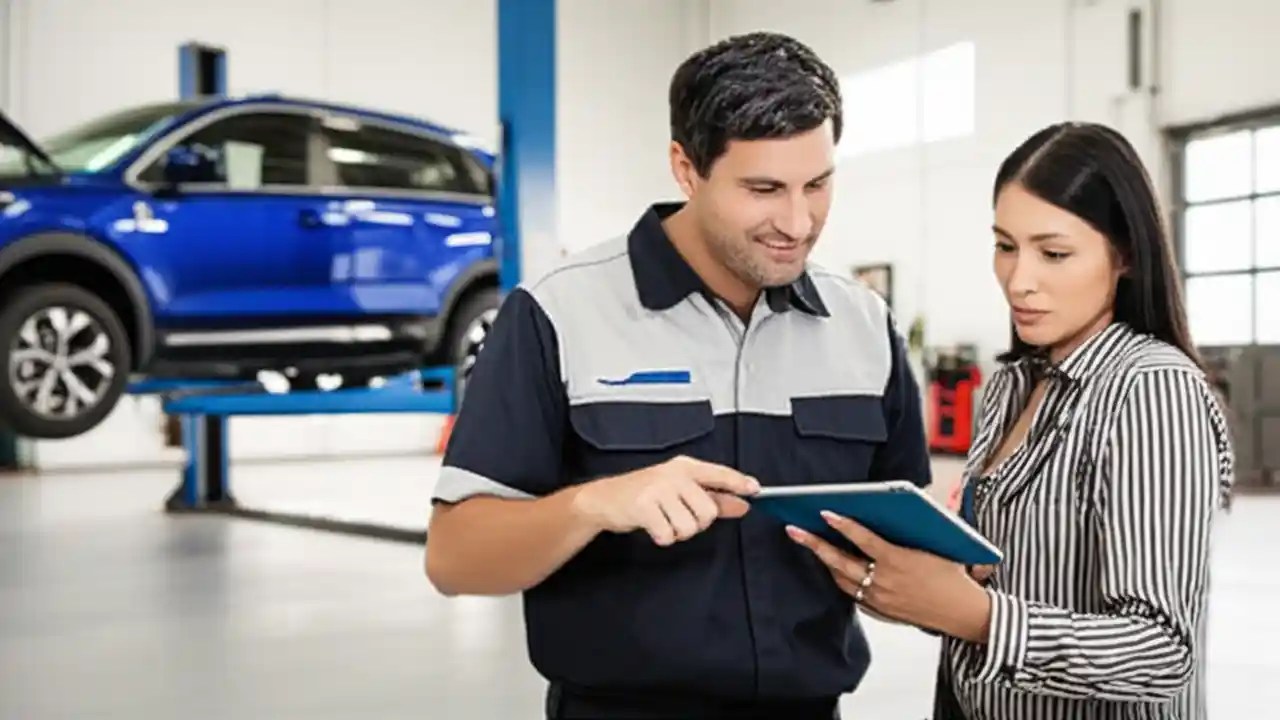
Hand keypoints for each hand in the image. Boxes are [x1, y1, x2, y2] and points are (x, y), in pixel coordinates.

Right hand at [571, 456, 759, 545]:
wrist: (605, 499)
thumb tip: (742, 504)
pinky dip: (662, 537)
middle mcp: (674, 475)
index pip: (719, 473)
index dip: (738, 483)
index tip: (755, 490)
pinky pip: (669, 534)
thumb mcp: (679, 490)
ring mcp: (659, 489)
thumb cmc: (644, 494)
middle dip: (696, 523)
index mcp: (685, 467)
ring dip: (677, 532)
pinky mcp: (645, 506)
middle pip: (708, 512)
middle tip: (677, 517)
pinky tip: (652, 526)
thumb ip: (713, 497)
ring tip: (662, 520)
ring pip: (690, 527)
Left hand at [787, 511, 991, 642]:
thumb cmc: (952, 574)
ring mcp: (879, 599)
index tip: (824, 511)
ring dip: (824, 561)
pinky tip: (832, 566)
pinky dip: (841, 578)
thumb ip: (907, 530)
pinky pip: (851, 593)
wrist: (963, 613)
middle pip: (841, 561)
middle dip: (814, 543)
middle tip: (793, 529)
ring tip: (808, 544)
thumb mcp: (934, 546)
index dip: (843, 525)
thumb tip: (888, 508)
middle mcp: (884, 582)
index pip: (863, 539)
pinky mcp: (879, 611)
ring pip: (841, 578)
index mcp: (899, 561)